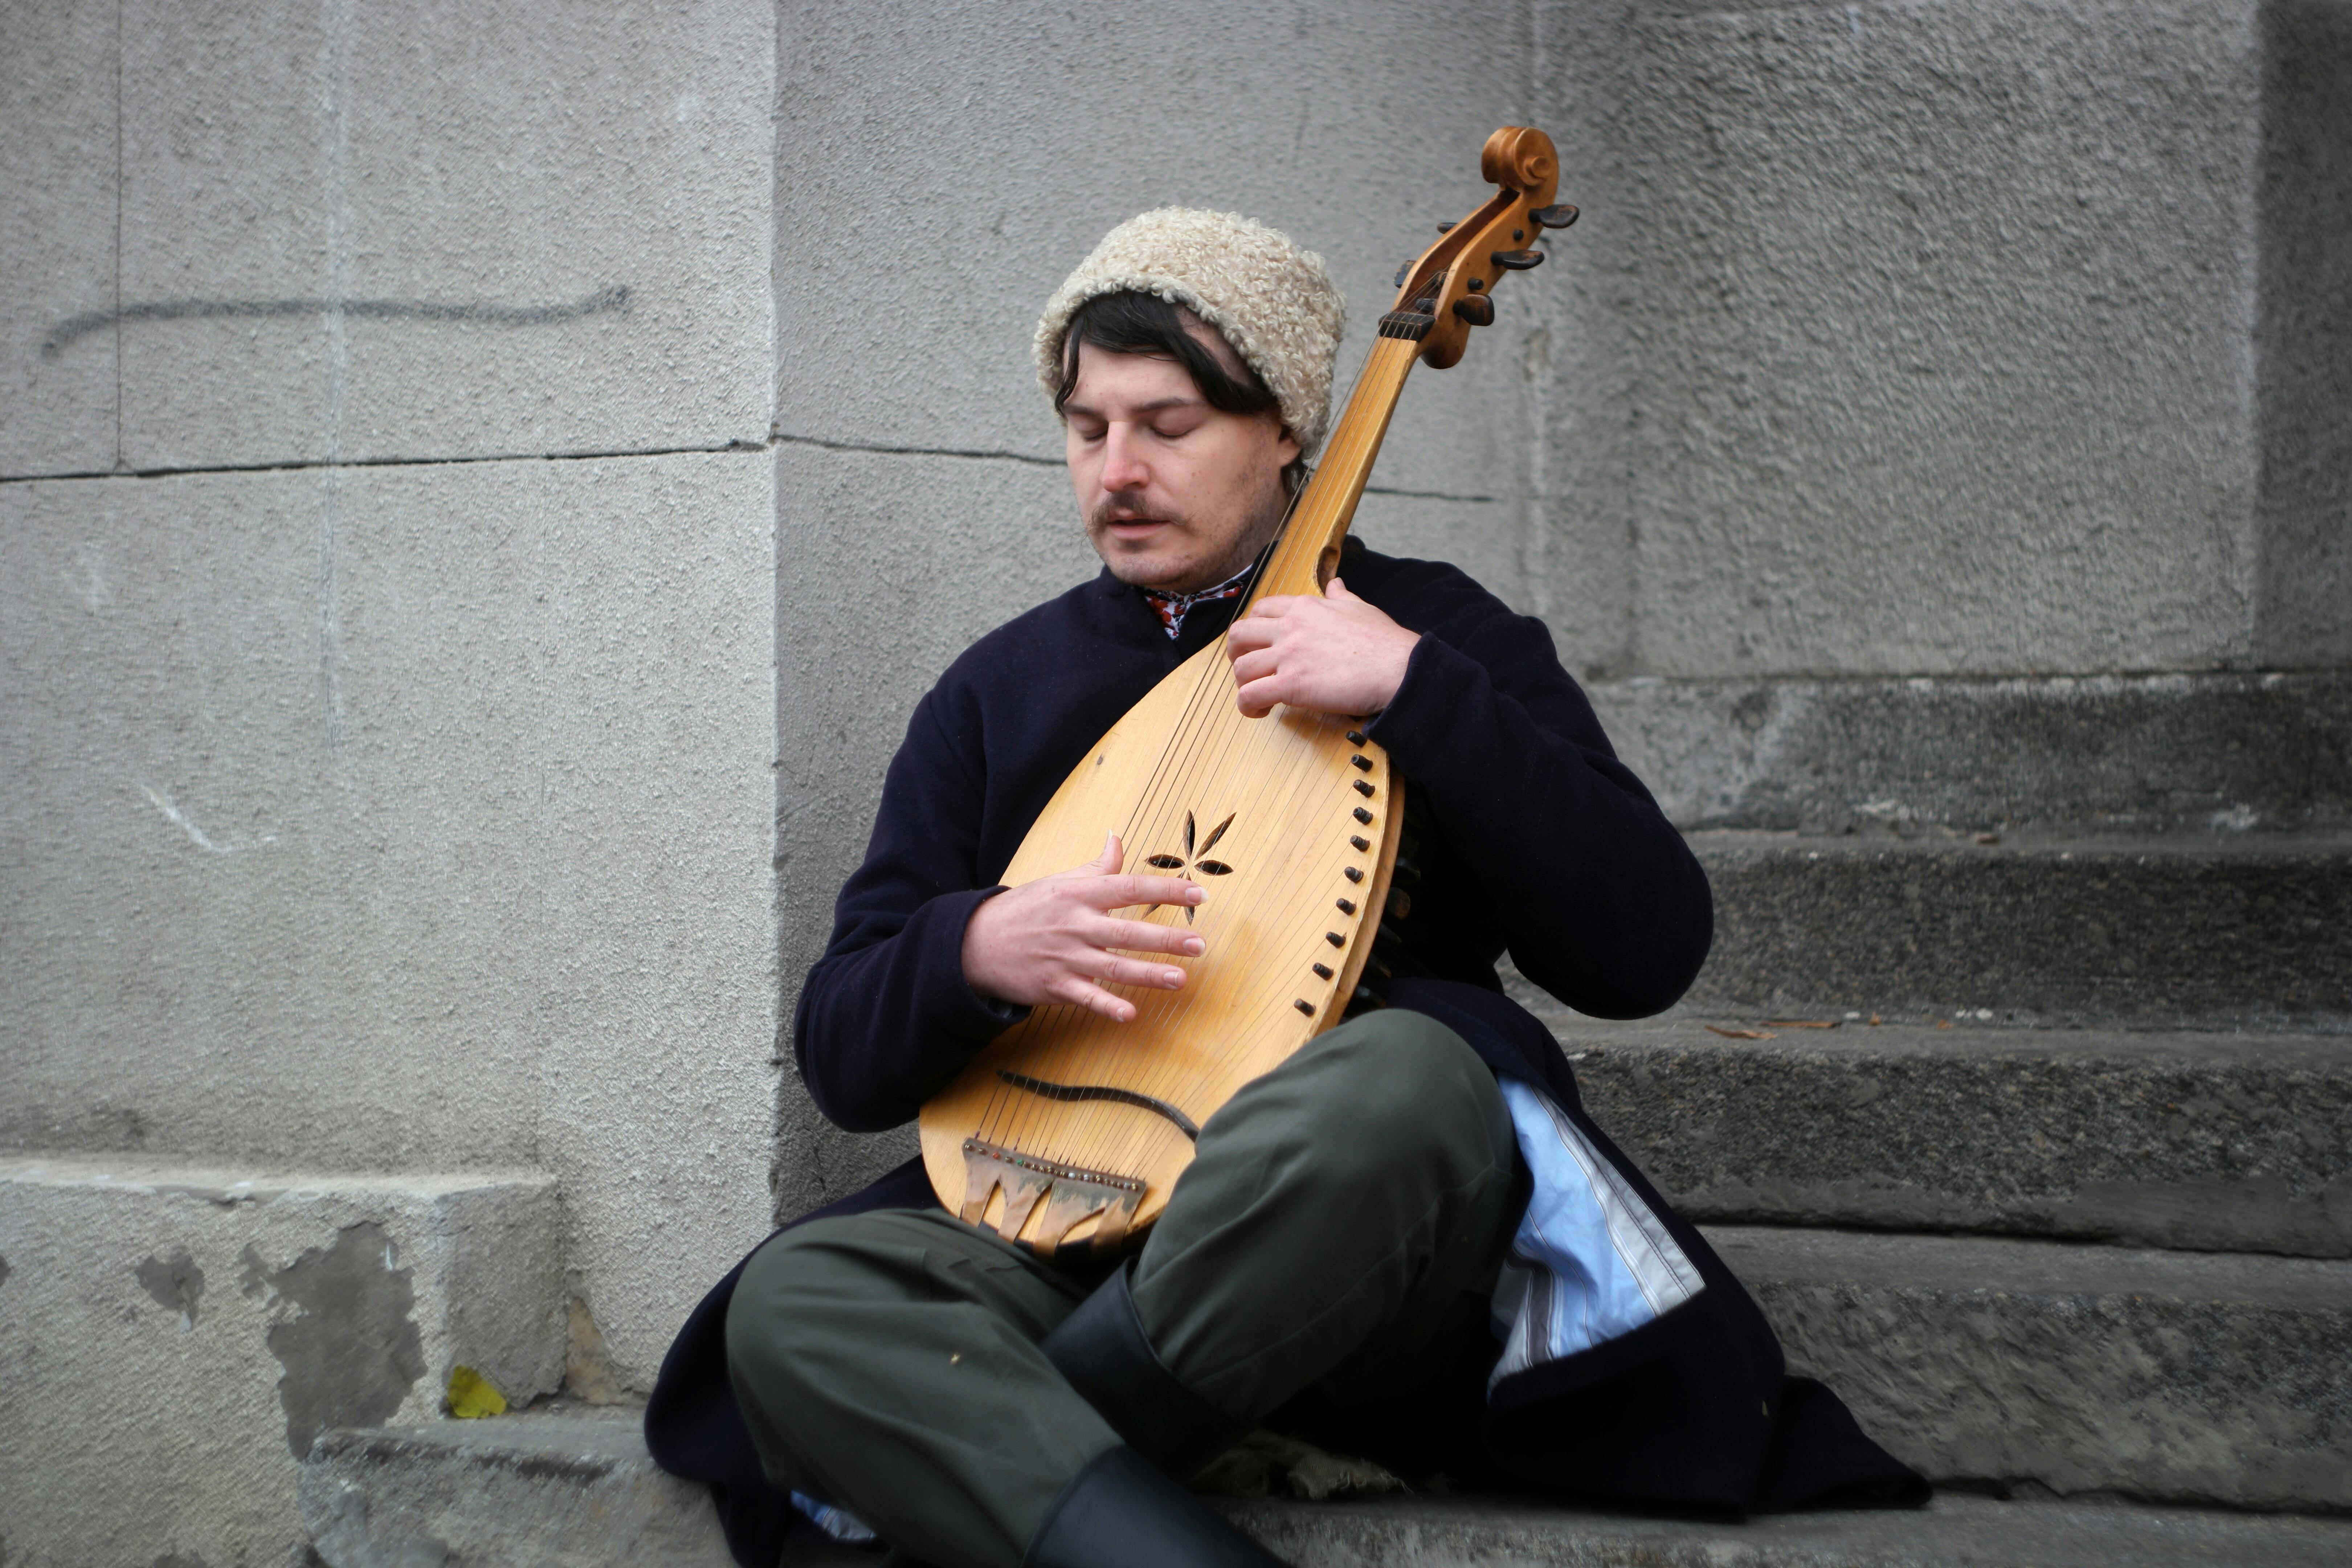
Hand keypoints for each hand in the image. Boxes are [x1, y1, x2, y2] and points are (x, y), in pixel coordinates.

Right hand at [962, 834, 1205, 1022]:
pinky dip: (1107, 1006)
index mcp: (1079, 895)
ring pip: (1113, 967)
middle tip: (1200, 944)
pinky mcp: (1055, 986)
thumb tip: (1118, 838)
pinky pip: (1086, 998)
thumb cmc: (1027, 909)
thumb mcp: (1061, 882)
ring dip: (1148, 974)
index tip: (1199, 894)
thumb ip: (1097, 866)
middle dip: (1165, 939)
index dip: (1166, 891)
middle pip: (1126, 932)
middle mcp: (1075, 925)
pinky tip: (1131, 1013)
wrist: (977, 942)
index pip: (1129, 888)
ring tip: (1180, 978)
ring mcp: (1066, 957)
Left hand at [1225, 577, 1418, 718]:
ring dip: (1243, 685)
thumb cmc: (1384, 643)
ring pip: (1240, 668)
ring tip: (1258, 697)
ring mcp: (1289, 655)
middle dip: (1236, 655)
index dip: (1253, 630)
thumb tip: (1335, 585)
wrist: (1400, 668)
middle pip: (1238, 635)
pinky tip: (1260, 712)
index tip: (1261, 646)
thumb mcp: (1360, 608)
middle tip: (1249, 671)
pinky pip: (1250, 695)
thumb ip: (1340, 597)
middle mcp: (1291, 627)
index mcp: (1304, 608)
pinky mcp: (1292, 685)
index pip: (1260, 610)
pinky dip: (1247, 706)